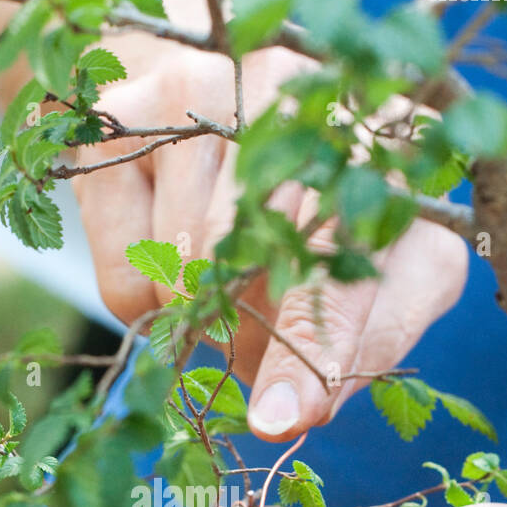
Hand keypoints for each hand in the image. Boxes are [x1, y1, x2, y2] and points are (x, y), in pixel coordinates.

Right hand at [73, 45, 468, 439]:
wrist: (219, 97)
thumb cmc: (326, 202)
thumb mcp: (388, 259)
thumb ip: (374, 332)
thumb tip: (305, 412)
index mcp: (379, 131)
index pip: (339, 255)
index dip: (310, 346)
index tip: (281, 418)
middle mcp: (290, 88)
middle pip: (251, 272)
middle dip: (257, 344)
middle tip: (263, 352)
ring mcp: (195, 94)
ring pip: (185, 280)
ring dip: (205, 326)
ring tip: (224, 291)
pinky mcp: (119, 123)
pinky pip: (127, 274)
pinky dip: (149, 308)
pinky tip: (171, 261)